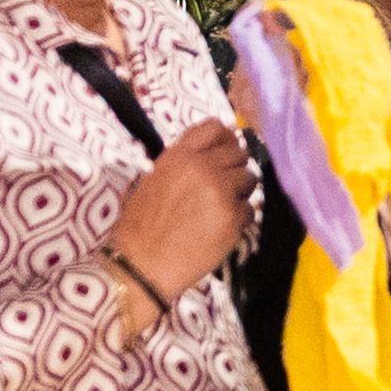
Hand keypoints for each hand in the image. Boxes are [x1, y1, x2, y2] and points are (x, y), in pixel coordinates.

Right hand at [109, 120, 255, 302]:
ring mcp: (220, 190)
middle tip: (224, 186)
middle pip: (238, 153)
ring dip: (240, 191)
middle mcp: (202, 167)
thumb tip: (211, 154)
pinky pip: (250, 208)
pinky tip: (221, 228)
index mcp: (178, 156)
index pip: (215, 127)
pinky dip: (240, 218)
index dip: (225, 138)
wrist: (141, 263)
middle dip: (235, 168)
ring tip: (221, 207)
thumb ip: (182, 163)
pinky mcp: (233, 216)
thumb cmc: (141, 226)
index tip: (226, 149)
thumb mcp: (153, 179)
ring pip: (250, 178)